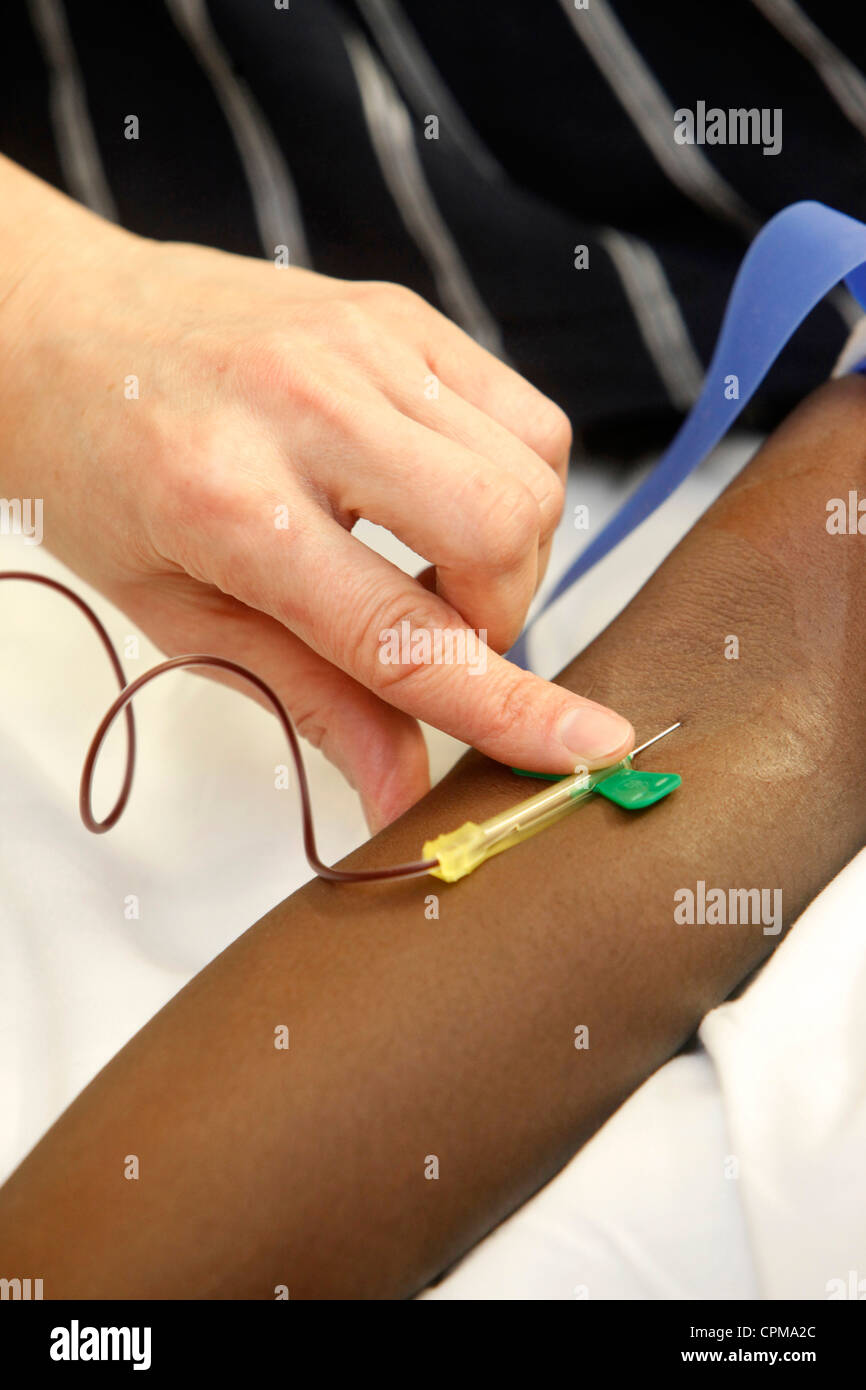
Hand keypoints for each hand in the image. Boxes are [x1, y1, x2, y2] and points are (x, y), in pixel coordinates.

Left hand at [0, 162, 633, 827]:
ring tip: (424, 560)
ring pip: (531, 469)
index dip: (507, 706)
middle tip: (431, 626)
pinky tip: (436, 496)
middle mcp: (304, 406)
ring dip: (507, 551)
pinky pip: (526, 410)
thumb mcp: (178, 613)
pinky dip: (512, 479)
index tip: (589, 748)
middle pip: (500, 531)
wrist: (54, 326)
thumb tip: (404, 789)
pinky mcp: (398, 311)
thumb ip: (307, 698)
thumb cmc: (97, 474)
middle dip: (498, 614)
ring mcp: (361, 342)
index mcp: (228, 504)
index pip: (403, 632)